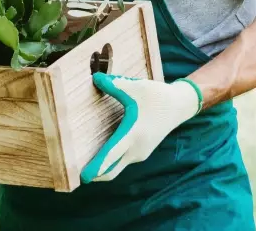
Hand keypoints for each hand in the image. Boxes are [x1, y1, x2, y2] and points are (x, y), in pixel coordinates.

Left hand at [80, 72, 202, 182]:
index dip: (96, 166)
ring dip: (102, 167)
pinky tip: (101, 155)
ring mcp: (140, 153)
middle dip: (95, 175)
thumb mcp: (136, 87)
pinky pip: (122, 162)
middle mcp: (136, 149)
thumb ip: (114, 85)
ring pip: (117, 167)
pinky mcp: (141, 152)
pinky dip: (110, 162)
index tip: (83, 177)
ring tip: (84, 164)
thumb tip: (95, 78)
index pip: (111, 154)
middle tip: (76, 174)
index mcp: (133, 134)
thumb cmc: (157, 96)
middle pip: (111, 170)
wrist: (179, 105)